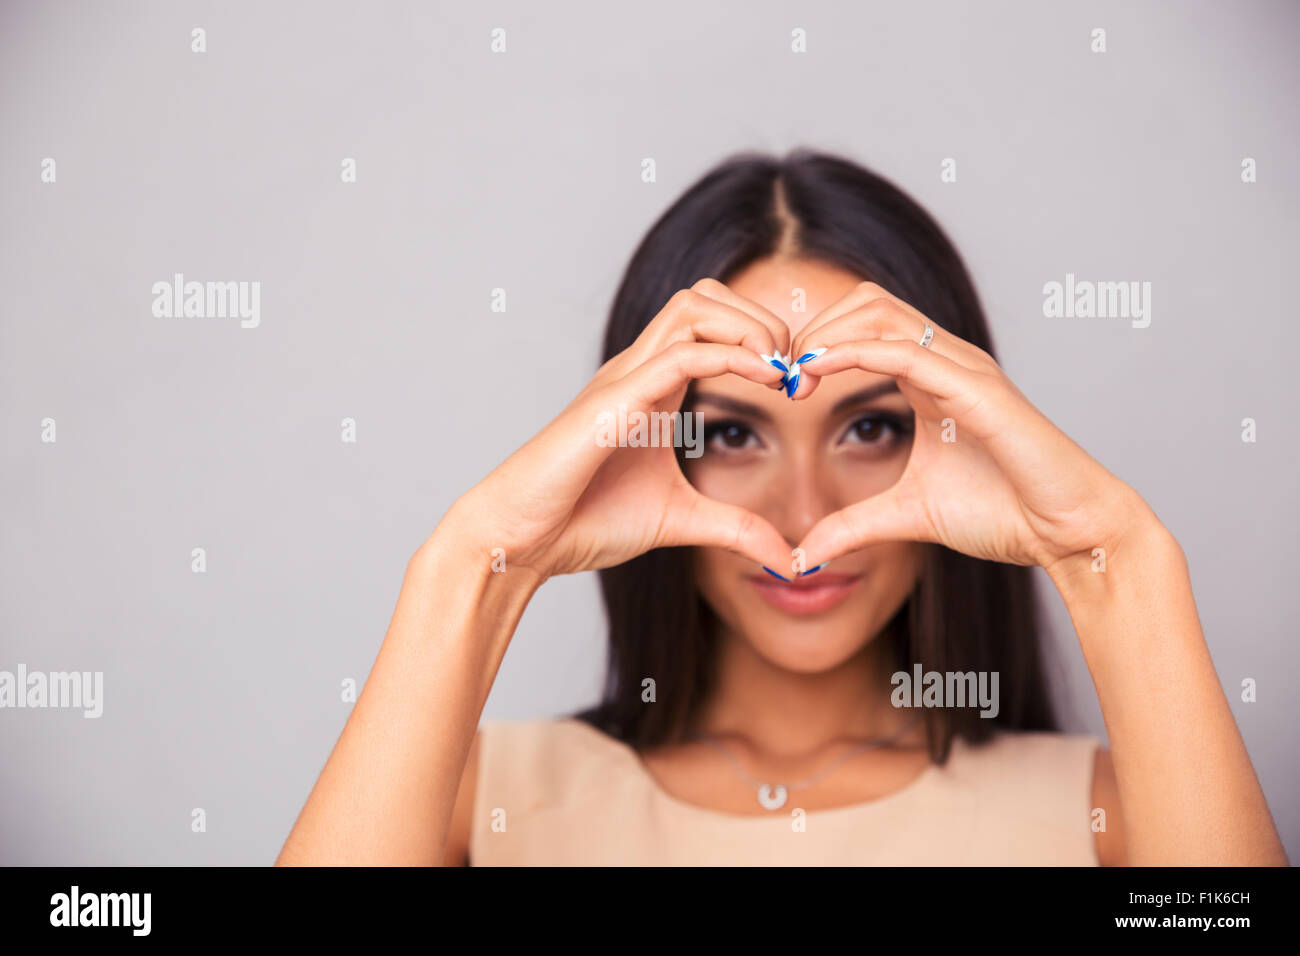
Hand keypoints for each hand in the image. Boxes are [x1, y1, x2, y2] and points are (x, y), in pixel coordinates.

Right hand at [447, 279, 796, 579]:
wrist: (522, 540)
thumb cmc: (583, 522)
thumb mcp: (681, 521)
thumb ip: (736, 530)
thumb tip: (790, 560)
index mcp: (652, 386)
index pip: (710, 323)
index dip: (762, 337)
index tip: (797, 383)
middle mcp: (638, 370)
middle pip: (704, 296)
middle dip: (761, 317)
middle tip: (793, 368)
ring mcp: (623, 380)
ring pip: (692, 306)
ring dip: (749, 326)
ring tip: (780, 368)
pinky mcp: (613, 403)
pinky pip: (680, 355)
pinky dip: (731, 356)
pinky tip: (765, 379)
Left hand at [788, 282, 1151, 572]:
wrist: (1068, 533)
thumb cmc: (1005, 514)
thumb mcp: (906, 516)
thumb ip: (853, 526)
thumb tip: (802, 553)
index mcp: (930, 378)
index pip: (863, 325)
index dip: (813, 342)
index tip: (778, 383)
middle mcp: (947, 361)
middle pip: (866, 302)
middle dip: (812, 328)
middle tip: (778, 373)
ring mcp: (964, 368)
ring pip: (880, 311)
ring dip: (825, 333)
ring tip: (793, 372)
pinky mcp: (978, 389)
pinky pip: (908, 350)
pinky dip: (854, 351)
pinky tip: (817, 371)